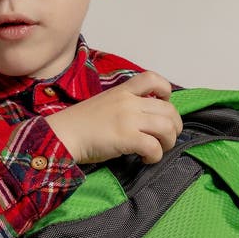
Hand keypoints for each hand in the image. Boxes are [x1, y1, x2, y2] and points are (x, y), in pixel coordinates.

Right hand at [47, 70, 181, 164]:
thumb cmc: (81, 123)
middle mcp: (129, 101)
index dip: (166, 92)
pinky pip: (154, 147)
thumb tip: (147, 119)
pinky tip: (145, 159)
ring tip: (157, 149)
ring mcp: (128, 118)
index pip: (154, 78)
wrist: (63, 134)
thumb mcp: (106, 103)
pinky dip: (155, 156)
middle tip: (165, 138)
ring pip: (167, 127)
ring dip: (168, 142)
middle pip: (168, 109)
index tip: (162, 106)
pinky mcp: (126, 137)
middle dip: (174, 126)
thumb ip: (126, 105)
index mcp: (123, 90)